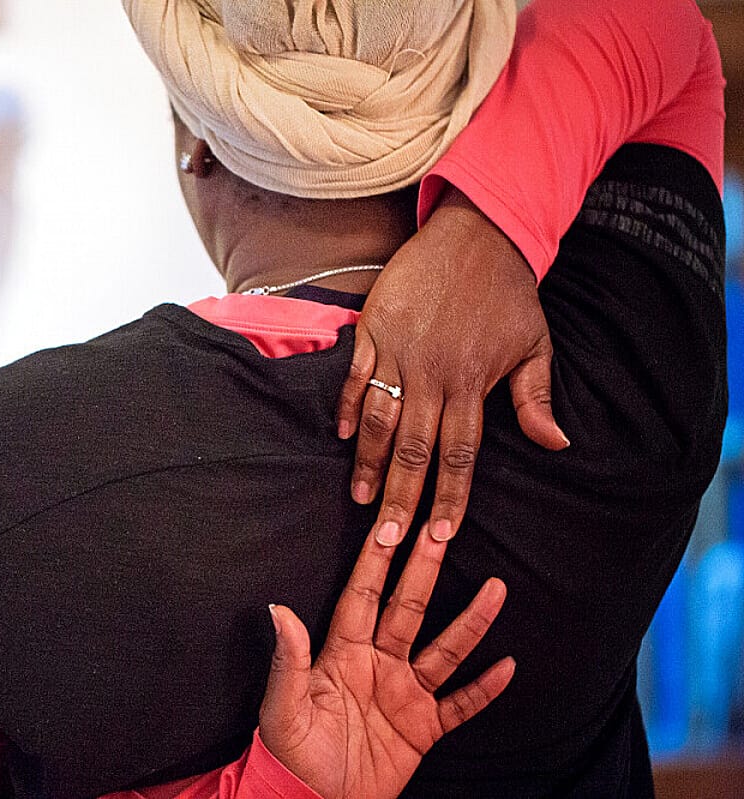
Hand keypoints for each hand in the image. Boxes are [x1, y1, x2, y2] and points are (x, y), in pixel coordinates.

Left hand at [260, 527, 513, 798]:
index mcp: (342, 654)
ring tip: (497, 589)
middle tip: (442, 530)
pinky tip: (506, 665)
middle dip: (425, 570)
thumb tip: (278, 610)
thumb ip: (288, 660)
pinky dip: (484, 688)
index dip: (375, 562)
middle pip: (408, 609)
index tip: (390, 525)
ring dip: (471, 622)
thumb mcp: (283, 707)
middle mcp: (378, 665)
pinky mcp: (422, 729)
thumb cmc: (289, 754)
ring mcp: (404, 695)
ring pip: (444, 650)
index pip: (362, 597)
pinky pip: (460, 705)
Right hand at [337, 188, 567, 546]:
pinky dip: (348, 407)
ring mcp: (399, 351)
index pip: (460, 454)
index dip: (449, 496)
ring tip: (362, 498)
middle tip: (388, 538)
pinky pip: (356, 376)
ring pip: (380, 419)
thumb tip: (555, 445)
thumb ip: (535, 398)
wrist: (477, 232)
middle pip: (414, 448)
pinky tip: (343, 438)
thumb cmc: (508, 292)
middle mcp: (433, 373)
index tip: (440, 534)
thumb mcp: (535, 344)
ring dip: (369, 463)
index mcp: (472, 382)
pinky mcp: (374, 328)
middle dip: (401, 497)